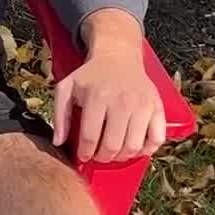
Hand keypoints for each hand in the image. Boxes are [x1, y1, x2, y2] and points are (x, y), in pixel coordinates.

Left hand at [52, 10, 165, 162]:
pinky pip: (157, 139)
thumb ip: (59, 115)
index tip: (84, 156)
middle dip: (102, 158)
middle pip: (112, 146)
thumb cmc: (91, 76)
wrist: (117, 56)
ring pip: (133, 147)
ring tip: (114, 152)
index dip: (85, 153)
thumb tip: (57, 142)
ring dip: (122, 157)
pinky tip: (135, 147)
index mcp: (97, 97)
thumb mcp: (67, 88)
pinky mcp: (157, 108)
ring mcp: (142, 106)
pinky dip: (147, 150)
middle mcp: (122, 102)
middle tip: (99, 155)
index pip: (90, 138)